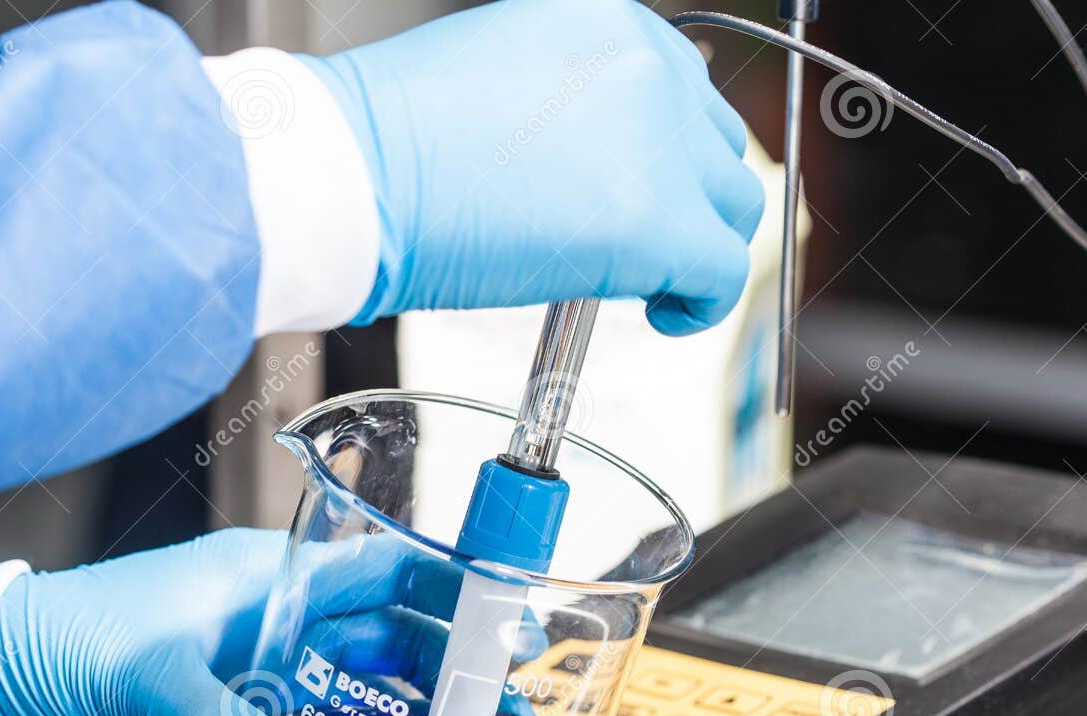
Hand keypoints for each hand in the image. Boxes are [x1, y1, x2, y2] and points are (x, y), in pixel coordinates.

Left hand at [0, 527, 542, 715]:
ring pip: (345, 692)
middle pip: (379, 637)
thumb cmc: (46, 643)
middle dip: (442, 668)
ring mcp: (242, 673)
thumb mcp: (145, 675)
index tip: (509, 621)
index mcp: (260, 579)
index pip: (379, 572)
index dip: (449, 593)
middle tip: (499, 710)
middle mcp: (263, 621)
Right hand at [300, 0, 764, 334]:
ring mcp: (659, 145)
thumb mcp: (492, 75)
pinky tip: (665, 316)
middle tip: (642, 241)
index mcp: (605, 23)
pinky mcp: (658, 225)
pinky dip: (704, 304)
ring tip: (650, 282)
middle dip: (686, 198)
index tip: (636, 188)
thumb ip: (561, 103)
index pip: (676, 90)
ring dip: (699, 247)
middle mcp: (647, 67)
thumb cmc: (387, 142)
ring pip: (732, 206)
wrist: (353, 176)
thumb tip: (584, 156)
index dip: (662, 154)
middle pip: (714, 145)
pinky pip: (725, 275)